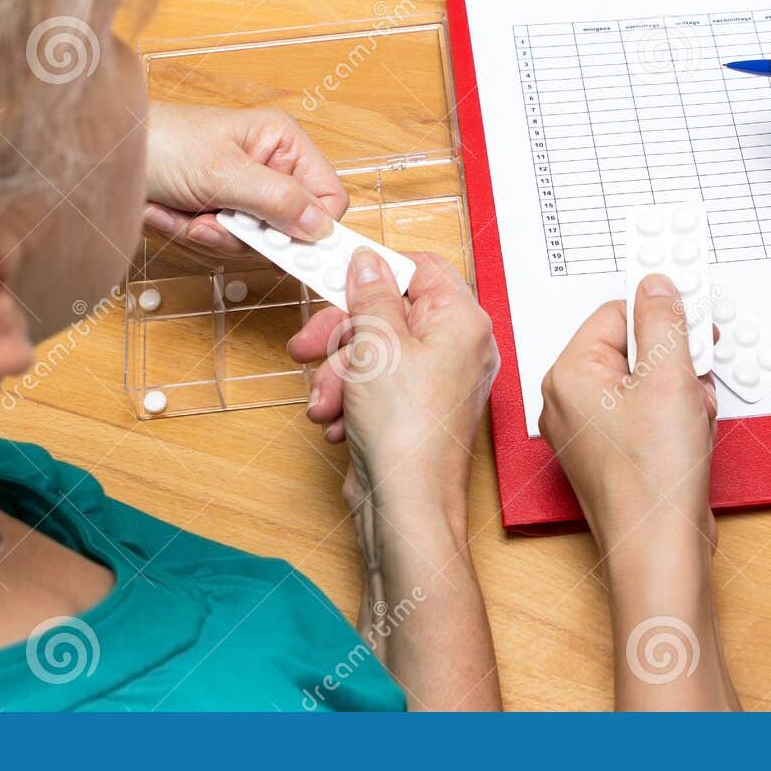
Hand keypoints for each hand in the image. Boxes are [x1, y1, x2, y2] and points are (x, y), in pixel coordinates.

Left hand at [143, 104, 348, 253]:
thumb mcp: (223, 172)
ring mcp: (242, 191)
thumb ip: (277, 200)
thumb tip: (321, 227)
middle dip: (244, 232)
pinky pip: (221, 240)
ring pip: (252, 240)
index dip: (312, 227)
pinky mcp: (216, 209)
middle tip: (210, 222)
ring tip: (182, 212)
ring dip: (213, 234)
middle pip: (288, 226)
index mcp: (283, 143)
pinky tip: (169, 213)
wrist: (102, 153)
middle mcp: (269, 166)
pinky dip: (192, 233)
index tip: (286, 246)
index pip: (327, 196)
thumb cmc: (161, 143)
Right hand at [288, 251, 496, 518]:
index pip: (420, 268)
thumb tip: (367, 264)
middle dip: (343, 335)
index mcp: (461, 321)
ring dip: (339, 374)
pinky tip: (336, 420)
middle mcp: (456, 348)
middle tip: (309, 345)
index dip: (374, 273)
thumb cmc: (406, 433)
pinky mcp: (415, 410)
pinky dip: (350, 399)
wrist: (406, 507)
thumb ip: (371, 297)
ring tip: (326, 402)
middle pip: (389, 313)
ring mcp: (437, 381)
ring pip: (375, 352)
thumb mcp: (376, 346)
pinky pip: (376, 385)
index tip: (335, 279)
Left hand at [538, 274, 717, 560]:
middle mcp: (570, 401)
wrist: (659, 550)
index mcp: (569, 374)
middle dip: (674, 363)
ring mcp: (589, 431)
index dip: (660, 318)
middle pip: (632, 348)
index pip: (615, 313)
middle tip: (691, 382)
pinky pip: (646, 415)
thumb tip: (657, 286)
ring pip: (646, 383)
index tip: (691, 322)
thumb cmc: (650, 480)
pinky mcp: (613, 455)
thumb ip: (663, 321)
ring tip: (690, 420)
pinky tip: (688, 438)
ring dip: (680, 393)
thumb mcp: (668, 378)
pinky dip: (674, 419)